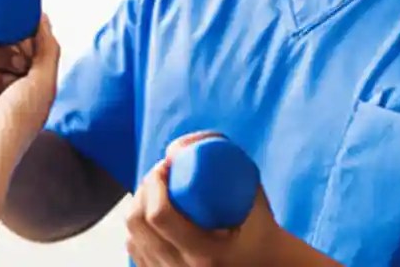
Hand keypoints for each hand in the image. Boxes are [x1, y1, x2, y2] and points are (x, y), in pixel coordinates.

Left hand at [126, 132, 282, 266]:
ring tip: (156, 192)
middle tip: (160, 174)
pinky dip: (138, 229)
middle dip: (144, 190)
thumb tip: (183, 144)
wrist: (266, 265)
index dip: (154, 183)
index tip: (166, 165)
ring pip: (132, 238)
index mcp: (207, 255)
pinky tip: (151, 215)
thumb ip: (228, 160)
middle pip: (138, 225)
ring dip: (138, 207)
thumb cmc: (260, 228)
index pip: (160, 216)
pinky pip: (135, 252)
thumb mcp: (253, 194)